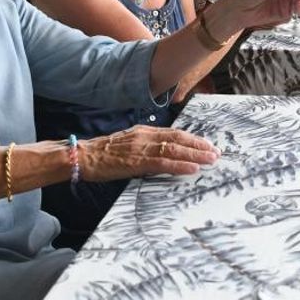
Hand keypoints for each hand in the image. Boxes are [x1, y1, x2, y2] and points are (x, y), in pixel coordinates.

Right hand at [81, 125, 218, 179]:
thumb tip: (164, 153)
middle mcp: (145, 136)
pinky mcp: (135, 162)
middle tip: (216, 152)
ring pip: (173, 150)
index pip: (174, 133)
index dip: (192, 139)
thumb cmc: (104, 153)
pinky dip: (179, 165)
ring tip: (210, 160)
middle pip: (178, 139)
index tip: (207, 145)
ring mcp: (141, 148)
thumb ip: (146, 146)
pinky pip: (161, 163)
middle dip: (199, 146)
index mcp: (144, 131)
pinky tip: (191, 168)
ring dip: (194, 155)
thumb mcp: (129, 144)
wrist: (83, 156)